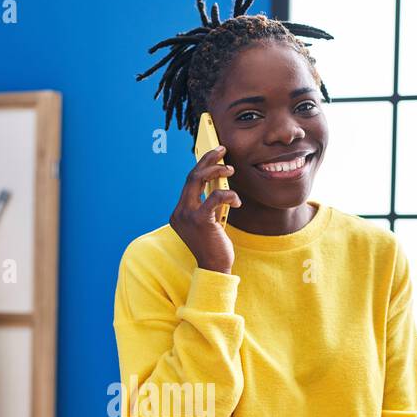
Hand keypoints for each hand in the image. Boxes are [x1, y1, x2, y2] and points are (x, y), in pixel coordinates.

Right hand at [170, 145, 241, 273]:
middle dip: (207, 159)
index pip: (189, 182)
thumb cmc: (214, 246)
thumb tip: (218, 182)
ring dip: (216, 170)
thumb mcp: (210, 221)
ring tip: (231, 169)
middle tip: (222, 149)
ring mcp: (186, 216)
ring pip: (198, 180)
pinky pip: (215, 196)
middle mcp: (179, 213)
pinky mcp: (199, 220)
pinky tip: (237, 200)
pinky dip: (229, 195)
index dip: (201, 165)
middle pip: (191, 176)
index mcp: (179, 213)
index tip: (213, 154)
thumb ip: (209, 204)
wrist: (215, 268)